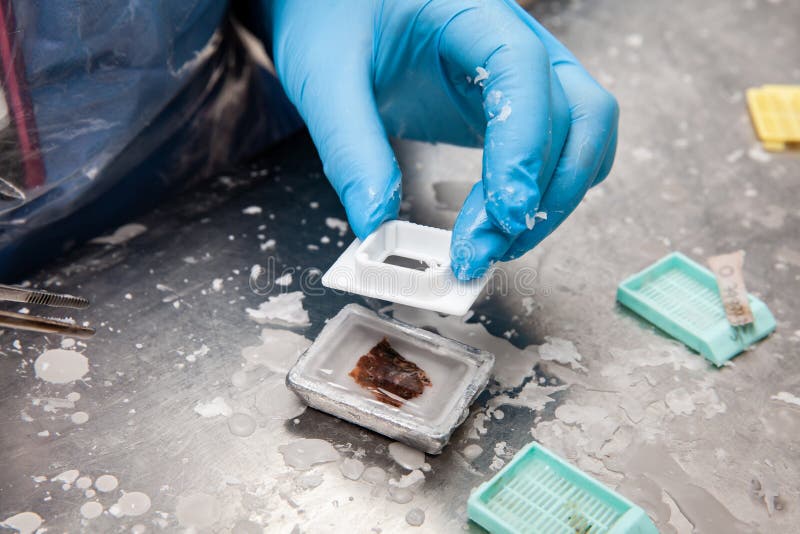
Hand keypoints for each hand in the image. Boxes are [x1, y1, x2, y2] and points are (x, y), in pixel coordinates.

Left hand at [268, 0, 617, 278]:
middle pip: (571, 112)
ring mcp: (522, 74)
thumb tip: (375, 223)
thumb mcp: (325, 78)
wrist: (338, 8)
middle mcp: (512, 38)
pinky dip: (553, 190)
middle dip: (536, 193)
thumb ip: (352, 148)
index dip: (524, 144)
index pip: (522, 70)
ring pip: (584, 133)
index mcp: (468, 11)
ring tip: (494, 246)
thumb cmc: (333, 20)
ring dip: (554, 200)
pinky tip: (507, 220)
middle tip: (481, 250)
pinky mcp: (516, 105)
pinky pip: (567, 144)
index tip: (505, 211)